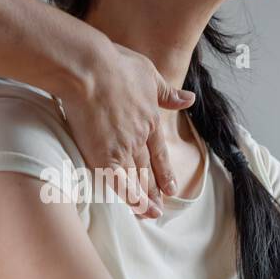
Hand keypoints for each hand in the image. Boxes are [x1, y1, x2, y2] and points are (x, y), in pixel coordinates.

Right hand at [58, 40, 196, 218]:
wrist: (90, 69)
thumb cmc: (114, 64)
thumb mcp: (148, 73)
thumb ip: (167, 92)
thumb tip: (190, 98)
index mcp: (150, 118)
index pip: (158, 151)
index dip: (164, 170)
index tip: (171, 186)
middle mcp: (139, 136)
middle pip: (147, 168)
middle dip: (155, 189)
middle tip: (162, 206)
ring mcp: (123, 147)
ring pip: (136, 178)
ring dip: (146, 198)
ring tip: (152, 214)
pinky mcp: (104, 155)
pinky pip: (119, 183)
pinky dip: (131, 198)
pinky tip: (138, 210)